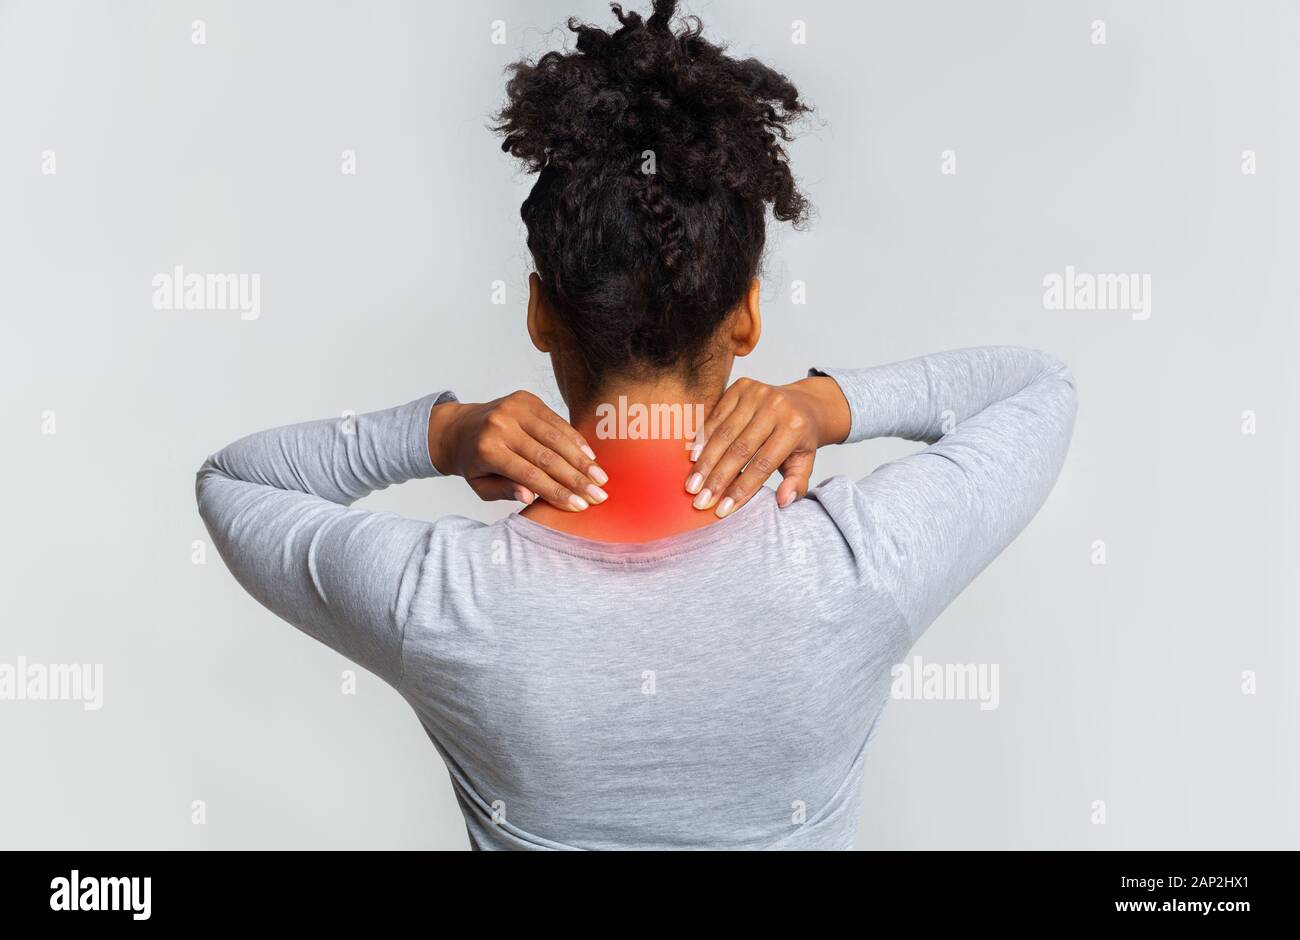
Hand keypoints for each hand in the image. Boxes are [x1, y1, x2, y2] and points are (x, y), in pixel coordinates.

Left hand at [428, 391, 607, 510]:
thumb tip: (530, 497)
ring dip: (581, 460)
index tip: (579, 506)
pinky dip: (574, 439)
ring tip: (600, 478)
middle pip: (546, 456)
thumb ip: (504, 491)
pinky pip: (556, 420)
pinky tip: (590, 456)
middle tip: (598, 495)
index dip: (556, 491)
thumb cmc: (472, 462)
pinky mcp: (526, 398)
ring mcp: (514, 408)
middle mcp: (500, 425)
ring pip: (556, 437)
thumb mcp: (480, 486)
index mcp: (487, 450)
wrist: (458, 427)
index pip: (529, 474)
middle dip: (576, 478)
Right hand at [686, 376, 849, 516]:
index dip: (741, 488)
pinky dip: (703, 438)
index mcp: (794, 427)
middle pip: (740, 449)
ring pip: (724, 434)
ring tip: (692, 485)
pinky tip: (693, 458)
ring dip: (705, 462)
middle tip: (700, 501)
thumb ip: (797, 484)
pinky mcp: (741, 386)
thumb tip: (783, 501)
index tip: (722, 509)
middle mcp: (776, 407)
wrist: (803, 403)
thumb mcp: (805, 462)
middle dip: (718, 478)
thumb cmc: (799, 439)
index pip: (763, 464)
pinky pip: (716, 416)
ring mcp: (757, 393)